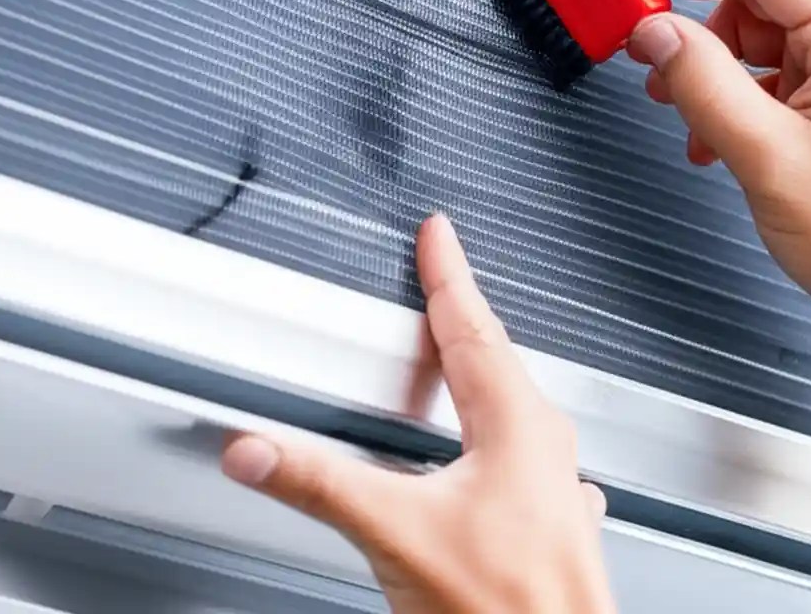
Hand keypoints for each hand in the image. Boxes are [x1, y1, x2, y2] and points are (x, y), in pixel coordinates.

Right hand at [221, 214, 614, 613]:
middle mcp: (546, 449)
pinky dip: (489, 434)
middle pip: (496, 361)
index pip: (474, 327)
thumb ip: (320, 484)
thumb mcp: (395, 533)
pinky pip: (518, 455)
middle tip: (441, 280)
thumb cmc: (506, 607)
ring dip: (478, 377)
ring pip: (511, 410)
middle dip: (463, 317)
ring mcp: (553, 487)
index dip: (449, 274)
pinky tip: (479, 456)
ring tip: (454, 354)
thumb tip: (257, 447)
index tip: (439, 235)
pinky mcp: (548, 524)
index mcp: (519, 426)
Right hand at [617, 0, 810, 352]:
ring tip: (678, 105)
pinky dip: (735, 94)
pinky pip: (775, 72)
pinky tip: (711, 132)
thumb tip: (656, 34)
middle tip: (632, 19)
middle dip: (690, 9)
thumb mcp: (768, 158)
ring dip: (709, 65)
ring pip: (759, 34)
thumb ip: (704, 84)